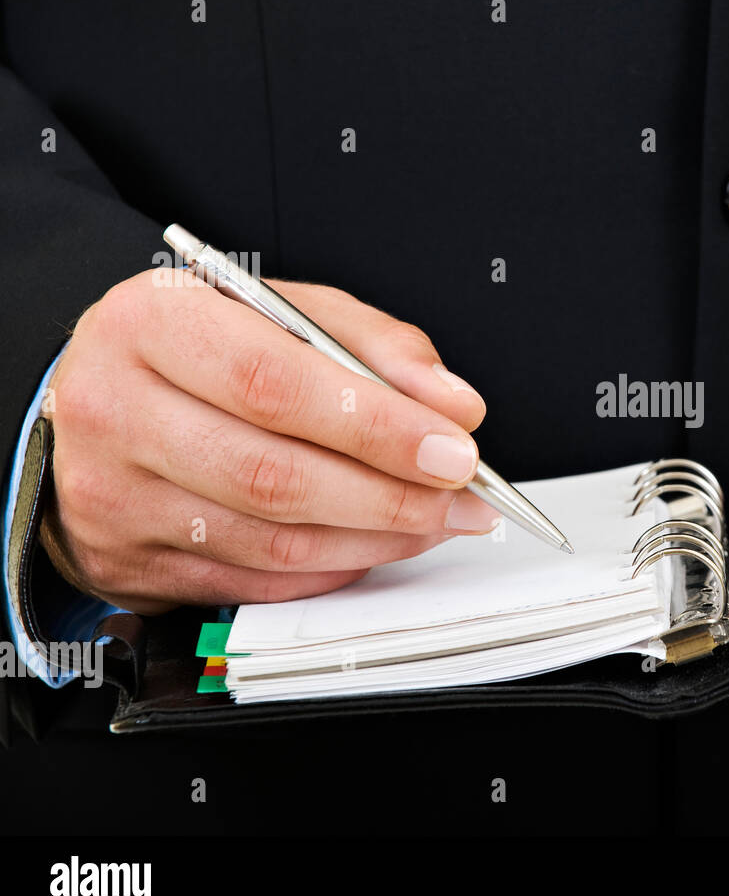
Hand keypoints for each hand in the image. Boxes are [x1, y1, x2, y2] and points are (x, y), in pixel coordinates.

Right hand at [39, 269, 499, 613]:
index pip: (274, 384)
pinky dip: (331, 569)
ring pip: (270, 541)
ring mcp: (114, 497)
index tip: (454, 449)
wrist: (101, 397)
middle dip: (390, 496)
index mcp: (152, 323)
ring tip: (434, 521)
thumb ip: (375, 346)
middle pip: (273, 474)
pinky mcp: (129, 561)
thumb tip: (452, 406)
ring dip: (374, 539)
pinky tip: (376, 545)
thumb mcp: (287, 312)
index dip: (377, 426)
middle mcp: (116, 410)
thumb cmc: (205, 349)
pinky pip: (253, 583)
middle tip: (461, 498)